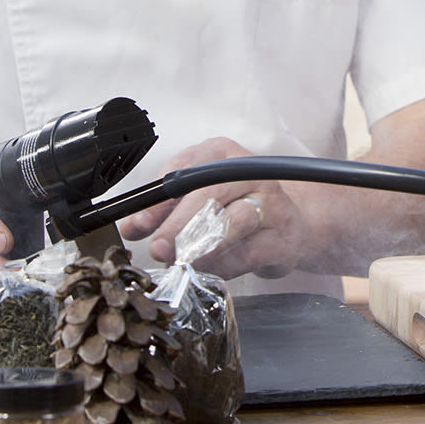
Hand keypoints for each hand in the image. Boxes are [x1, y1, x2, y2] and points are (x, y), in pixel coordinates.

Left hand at [116, 137, 313, 280]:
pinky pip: (248, 253)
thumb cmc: (237, 204)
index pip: (186, 170)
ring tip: (181, 263)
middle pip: (210, 193)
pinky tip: (207, 270)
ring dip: (201, 247)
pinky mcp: (283, 238)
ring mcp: (272, 203)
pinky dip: (222, 265)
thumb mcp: (199, 194)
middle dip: (178, 226)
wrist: (292, 222)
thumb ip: (165, 208)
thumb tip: (132, 227)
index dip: (159, 201)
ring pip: (234, 221)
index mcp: (222, 153)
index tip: (138, 226)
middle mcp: (250, 172)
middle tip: (158, 249)